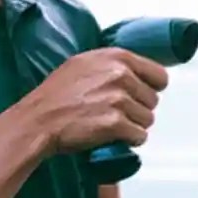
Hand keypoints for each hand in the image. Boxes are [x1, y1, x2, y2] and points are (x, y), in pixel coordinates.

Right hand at [14, 47, 169, 155]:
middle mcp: (121, 75)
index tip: (140, 96)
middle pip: (153, 100)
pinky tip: (114, 137)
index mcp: (117, 57)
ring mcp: (119, 99)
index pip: (159, 75)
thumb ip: (112, 64)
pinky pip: (139, 136)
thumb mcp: (83, 64)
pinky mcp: (116, 123)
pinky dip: (130, 140)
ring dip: (134, 125)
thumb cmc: (56, 94)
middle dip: (139, 109)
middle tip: (117, 113)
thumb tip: (136, 72)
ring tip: (112, 125)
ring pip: (148, 119)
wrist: (38, 120)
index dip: (151, 89)